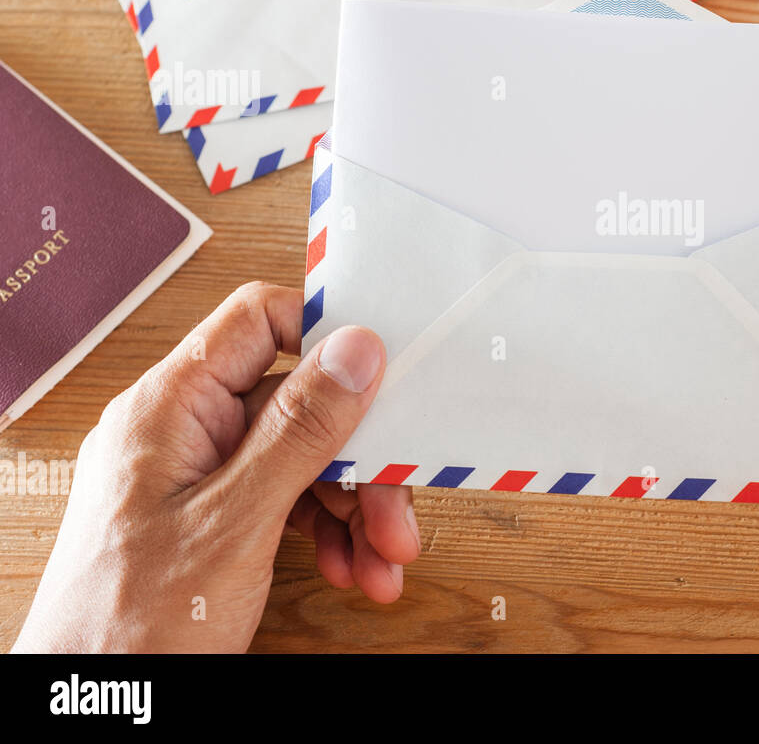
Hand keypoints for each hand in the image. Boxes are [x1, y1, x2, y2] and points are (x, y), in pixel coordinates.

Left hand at [11, 282, 419, 652]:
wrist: (92, 703)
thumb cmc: (131, 626)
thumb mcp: (235, 523)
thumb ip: (298, 431)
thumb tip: (354, 349)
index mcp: (169, 408)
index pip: (258, 322)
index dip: (326, 338)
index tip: (385, 380)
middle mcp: (183, 432)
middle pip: (297, 405)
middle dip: (358, 462)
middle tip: (397, 515)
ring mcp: (196, 476)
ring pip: (301, 459)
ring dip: (353, 509)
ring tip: (382, 561)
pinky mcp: (210, 518)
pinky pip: (285, 500)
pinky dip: (326, 532)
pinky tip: (350, 568)